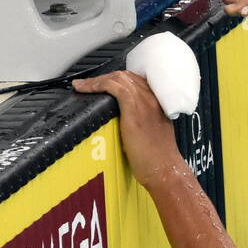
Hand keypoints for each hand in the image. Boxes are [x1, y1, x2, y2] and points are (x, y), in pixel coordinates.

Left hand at [70, 70, 183, 187]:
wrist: (165, 170)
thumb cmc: (158, 159)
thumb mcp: (152, 134)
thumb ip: (141, 122)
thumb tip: (122, 121)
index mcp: (158, 102)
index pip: (135, 81)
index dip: (116, 79)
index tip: (103, 84)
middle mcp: (152, 98)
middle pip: (125, 77)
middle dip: (104, 77)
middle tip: (89, 84)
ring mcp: (145, 102)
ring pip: (118, 79)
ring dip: (96, 80)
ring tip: (82, 86)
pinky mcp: (135, 110)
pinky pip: (114, 87)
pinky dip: (97, 84)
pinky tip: (85, 89)